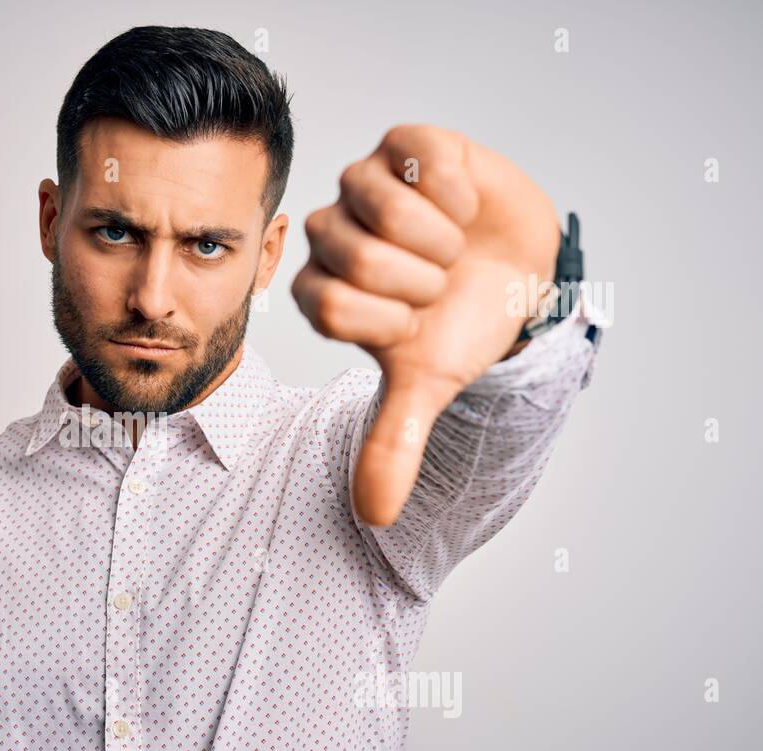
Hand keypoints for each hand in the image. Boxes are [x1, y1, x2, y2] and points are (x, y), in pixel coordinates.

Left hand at [293, 124, 559, 526]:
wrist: (517, 275)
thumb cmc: (459, 324)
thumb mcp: (428, 385)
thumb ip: (393, 442)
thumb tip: (373, 516)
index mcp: (323, 291)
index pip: (325, 305)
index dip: (386, 320)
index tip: (416, 324)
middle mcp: (332, 233)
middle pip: (345, 252)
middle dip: (413, 280)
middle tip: (438, 285)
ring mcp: (367, 184)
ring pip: (377, 202)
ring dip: (436, 237)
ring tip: (453, 248)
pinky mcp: (407, 145)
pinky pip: (418, 156)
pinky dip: (455, 189)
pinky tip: (464, 207)